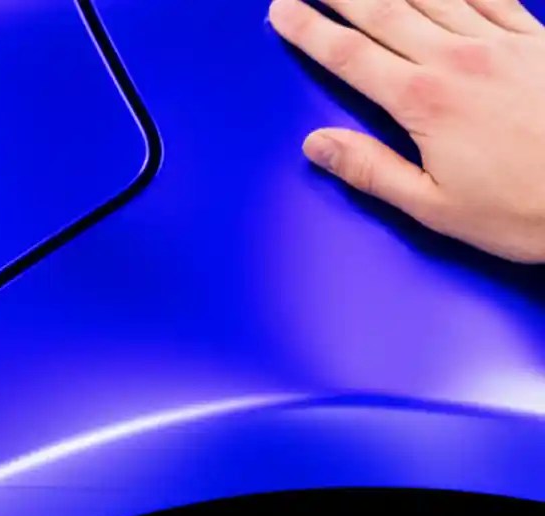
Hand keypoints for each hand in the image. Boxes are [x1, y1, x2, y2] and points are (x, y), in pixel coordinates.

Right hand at [270, 0, 544, 261]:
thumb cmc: (526, 208)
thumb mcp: (434, 206)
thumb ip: (371, 170)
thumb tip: (318, 145)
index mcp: (424, 103)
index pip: (350, 56)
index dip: (310, 31)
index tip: (283, 12)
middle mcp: (458, 61)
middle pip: (384, 12)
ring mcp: (501, 44)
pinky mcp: (537, 40)